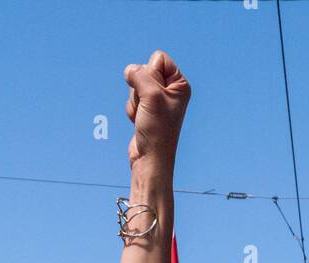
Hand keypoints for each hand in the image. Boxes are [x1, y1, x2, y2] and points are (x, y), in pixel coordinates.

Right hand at [124, 50, 190, 169]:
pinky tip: (139, 121)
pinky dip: (132, 109)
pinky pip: (132, 98)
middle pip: (144, 70)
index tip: (155, 94)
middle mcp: (170, 90)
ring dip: (135, 101)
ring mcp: (158, 100)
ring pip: (136, 84)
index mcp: (180, 84)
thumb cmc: (156, 130)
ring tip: (144, 116)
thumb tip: (129, 69)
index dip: (151, 73)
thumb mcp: (151, 96)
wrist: (149, 159)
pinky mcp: (146, 109)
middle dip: (140, 88)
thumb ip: (140, 75)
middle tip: (148, 108)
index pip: (158, 58)